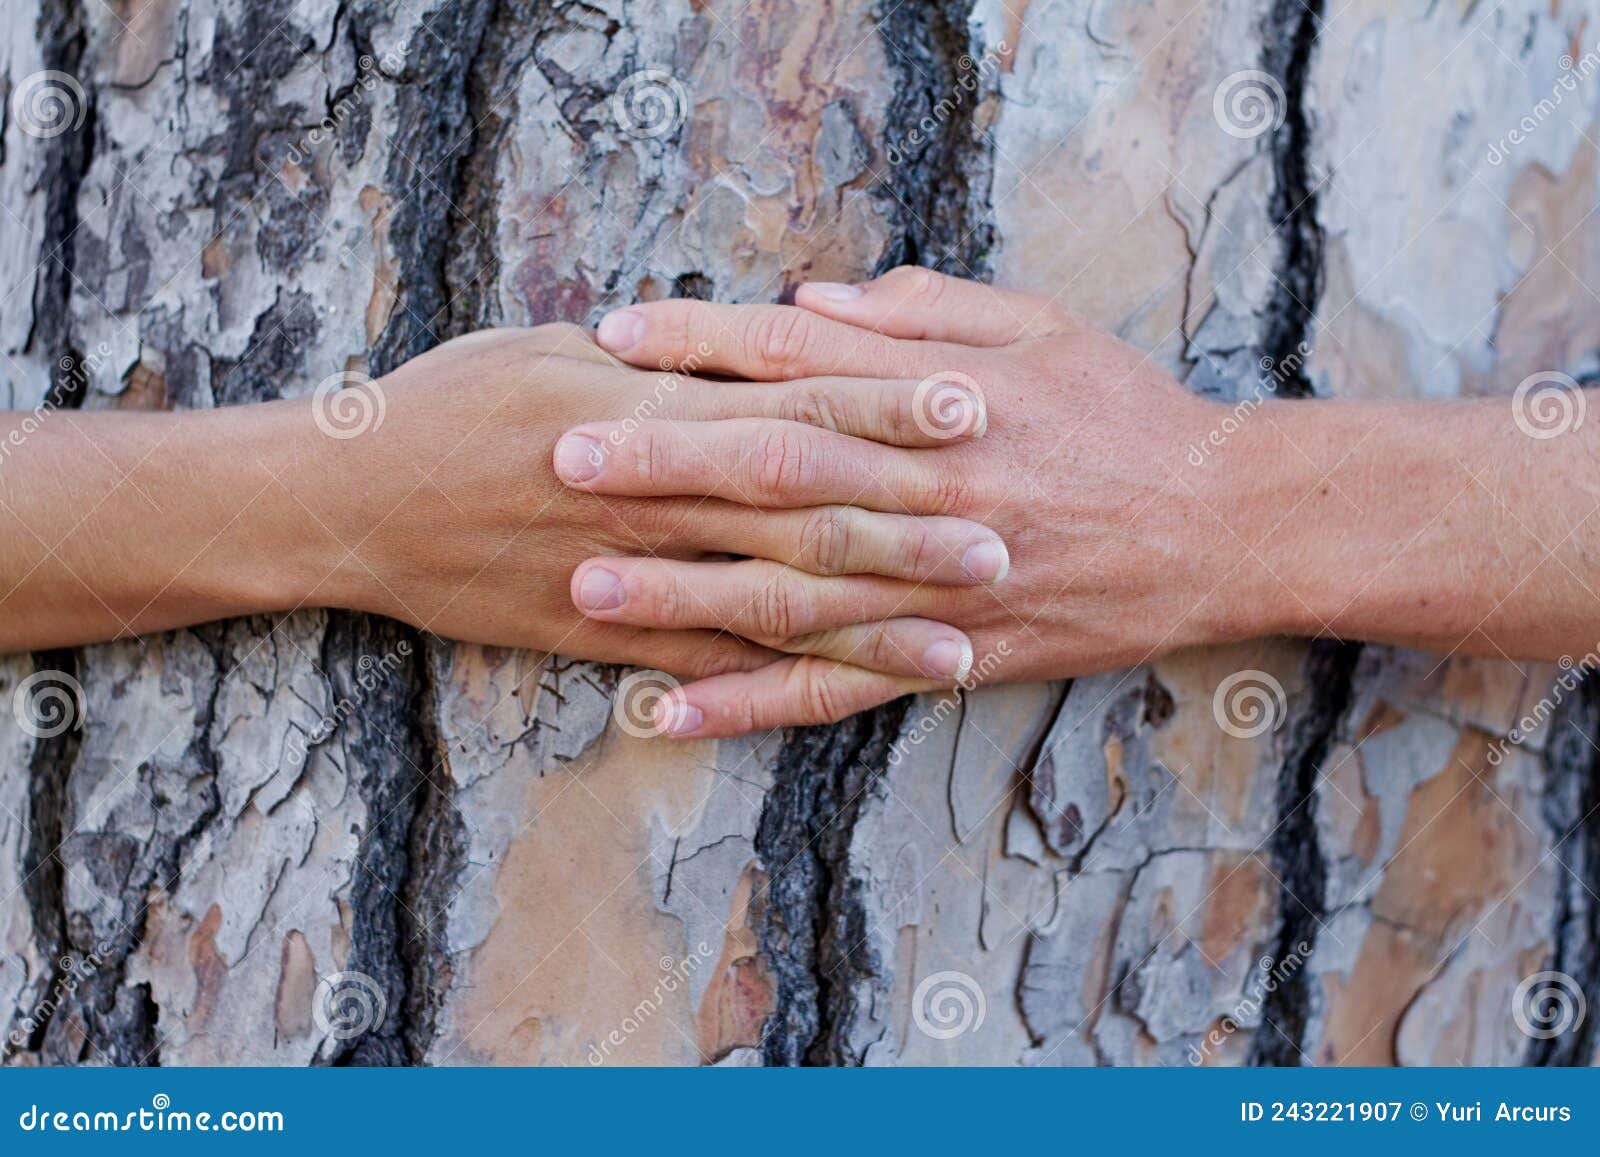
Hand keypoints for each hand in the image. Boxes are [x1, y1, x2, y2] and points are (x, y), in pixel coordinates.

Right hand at [0, 323, 1008, 695]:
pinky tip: (840, 705)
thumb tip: (755, 350)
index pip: (796, 411)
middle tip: (1004, 543)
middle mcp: (657, 503)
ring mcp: (633, 580)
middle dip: (910, 534)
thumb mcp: (557, 351)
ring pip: (771, 610)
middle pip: (806, 521)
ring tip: (956, 648)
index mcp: (654, 416)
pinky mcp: (603, 640)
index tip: (970, 409)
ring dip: (869, 631)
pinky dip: (773, 688)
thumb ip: (664, 364)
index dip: (887, 412)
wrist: (354, 502)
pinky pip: (704, 668)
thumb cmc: (453, 403)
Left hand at [563, 268, 1241, 733]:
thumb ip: (923, 311)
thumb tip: (810, 301)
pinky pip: (833, 691)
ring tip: (586, 586)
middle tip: (562, 455)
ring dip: (683, 592)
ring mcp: (931, 587)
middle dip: (664, 463)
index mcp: (942, 400)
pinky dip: (750, 703)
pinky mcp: (946, 659)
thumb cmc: (1125, 414)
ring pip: (790, 591)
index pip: (799, 363)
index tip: (614, 337)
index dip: (702, 347)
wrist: (1219, 525)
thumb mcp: (1042, 327)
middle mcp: (926, 492)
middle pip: (776, 472)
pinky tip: (672, 710)